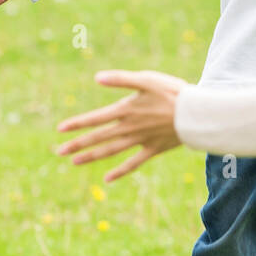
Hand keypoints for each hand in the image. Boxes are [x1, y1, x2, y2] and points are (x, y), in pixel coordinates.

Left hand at [56, 70, 188, 181]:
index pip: (95, 119)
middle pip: (99, 138)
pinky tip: (108, 178)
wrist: (197, 114)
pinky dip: (120, 171)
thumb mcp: (147, 79)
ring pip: (111, 151)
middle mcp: (129, 128)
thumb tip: (97, 77)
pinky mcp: (154, 149)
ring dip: (92, 157)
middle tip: (59, 151)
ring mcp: (141, 140)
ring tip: (74, 162)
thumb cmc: (173, 93)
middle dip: (78, 144)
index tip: (60, 130)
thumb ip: (121, 79)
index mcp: (126, 110)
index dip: (77, 124)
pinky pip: (133, 163)